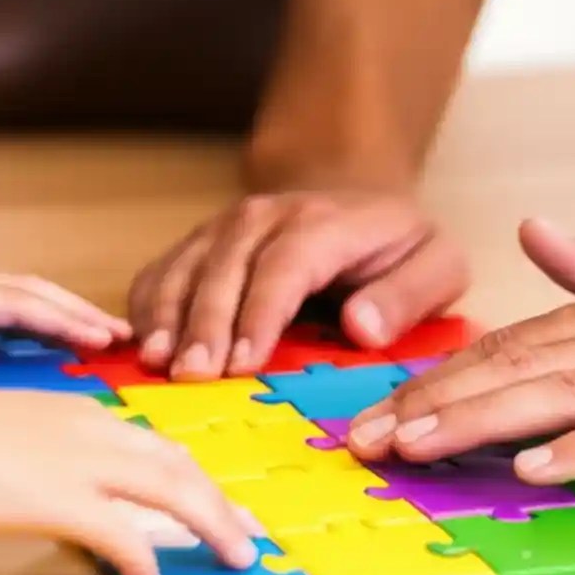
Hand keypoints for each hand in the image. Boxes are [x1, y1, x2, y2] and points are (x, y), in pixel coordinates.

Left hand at [0, 262, 130, 382]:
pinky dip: (34, 318)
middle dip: (78, 310)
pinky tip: (44, 339)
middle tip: (122, 335)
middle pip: (29, 290)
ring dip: (61, 311)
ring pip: (19, 295)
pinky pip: (0, 308)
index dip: (61, 319)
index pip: (14, 302)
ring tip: (99, 334)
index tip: (102, 336)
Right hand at [0, 390, 259, 574]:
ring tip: (233, 554)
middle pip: (180, 467)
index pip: (157, 446)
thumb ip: (55, 449)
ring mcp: (84, 464)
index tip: (212, 496)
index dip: (192, 475)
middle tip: (246, 533)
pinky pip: (123, 533)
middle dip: (219, 503)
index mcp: (86, 414)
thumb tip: (72, 483)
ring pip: (173, 491)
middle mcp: (97, 432)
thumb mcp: (19, 428)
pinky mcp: (64, 499)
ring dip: (211, 525)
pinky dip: (144, 555)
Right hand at [128, 191, 467, 380]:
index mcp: (325, 223)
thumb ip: (410, 294)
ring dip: (165, 314)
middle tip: (191, 376)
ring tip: (154, 362)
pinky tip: (138, 344)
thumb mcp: (436, 263)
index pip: (286, 265)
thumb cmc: (394, 247)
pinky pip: (162, 271)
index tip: (244, 362)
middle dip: (205, 322)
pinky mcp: (198, 246)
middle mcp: (266, 217)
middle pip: (226, 266)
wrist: (351, 198)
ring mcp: (224, 228)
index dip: (261, 312)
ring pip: (186, 266)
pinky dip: (145, 307)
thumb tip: (362, 327)